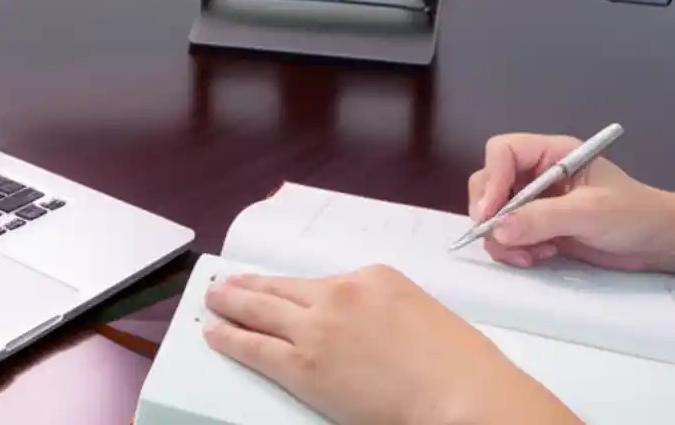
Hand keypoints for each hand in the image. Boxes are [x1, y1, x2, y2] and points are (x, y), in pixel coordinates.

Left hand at [202, 266, 577, 424]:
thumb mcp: (422, 315)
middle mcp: (340, 294)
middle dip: (251, 286)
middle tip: (228, 283)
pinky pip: (254, 346)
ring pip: (260, 310)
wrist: (462, 396)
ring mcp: (318, 328)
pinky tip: (215, 333)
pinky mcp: (303, 366)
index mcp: (374, 277)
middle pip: (283, 288)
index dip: (293, 288)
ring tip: (213, 301)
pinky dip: (230, 338)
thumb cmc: (460, 366)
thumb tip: (363, 330)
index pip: (322, 284)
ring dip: (231, 304)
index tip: (279, 288)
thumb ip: (384, 313)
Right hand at [469, 133, 674, 270]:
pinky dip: (513, 249)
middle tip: (500, 240)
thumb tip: (497, 231)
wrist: (661, 244)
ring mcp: (535, 202)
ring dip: (502, 237)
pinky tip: (538, 257)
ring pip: (493, 212)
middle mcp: (537, 173)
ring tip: (528, 255)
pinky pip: (506, 235)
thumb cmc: (635, 215)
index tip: (490, 213)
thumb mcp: (591, 213)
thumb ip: (543, 218)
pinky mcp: (537, 227)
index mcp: (552, 154)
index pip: (503, 152)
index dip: (492, 178)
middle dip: (490, 213)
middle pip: (489, 182)